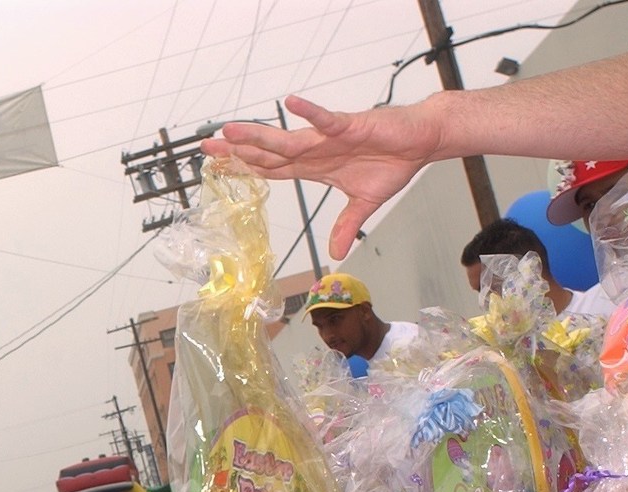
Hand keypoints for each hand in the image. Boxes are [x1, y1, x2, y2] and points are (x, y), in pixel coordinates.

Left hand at [200, 94, 444, 260]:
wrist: (421, 140)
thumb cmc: (392, 163)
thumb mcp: (365, 204)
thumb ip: (347, 226)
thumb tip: (336, 253)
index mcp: (314, 166)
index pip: (271, 168)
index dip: (244, 168)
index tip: (217, 167)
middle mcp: (314, 149)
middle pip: (269, 152)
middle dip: (237, 150)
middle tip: (206, 148)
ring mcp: (329, 138)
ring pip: (288, 139)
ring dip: (259, 136)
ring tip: (230, 131)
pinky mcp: (351, 126)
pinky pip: (327, 119)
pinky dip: (311, 113)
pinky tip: (291, 103)